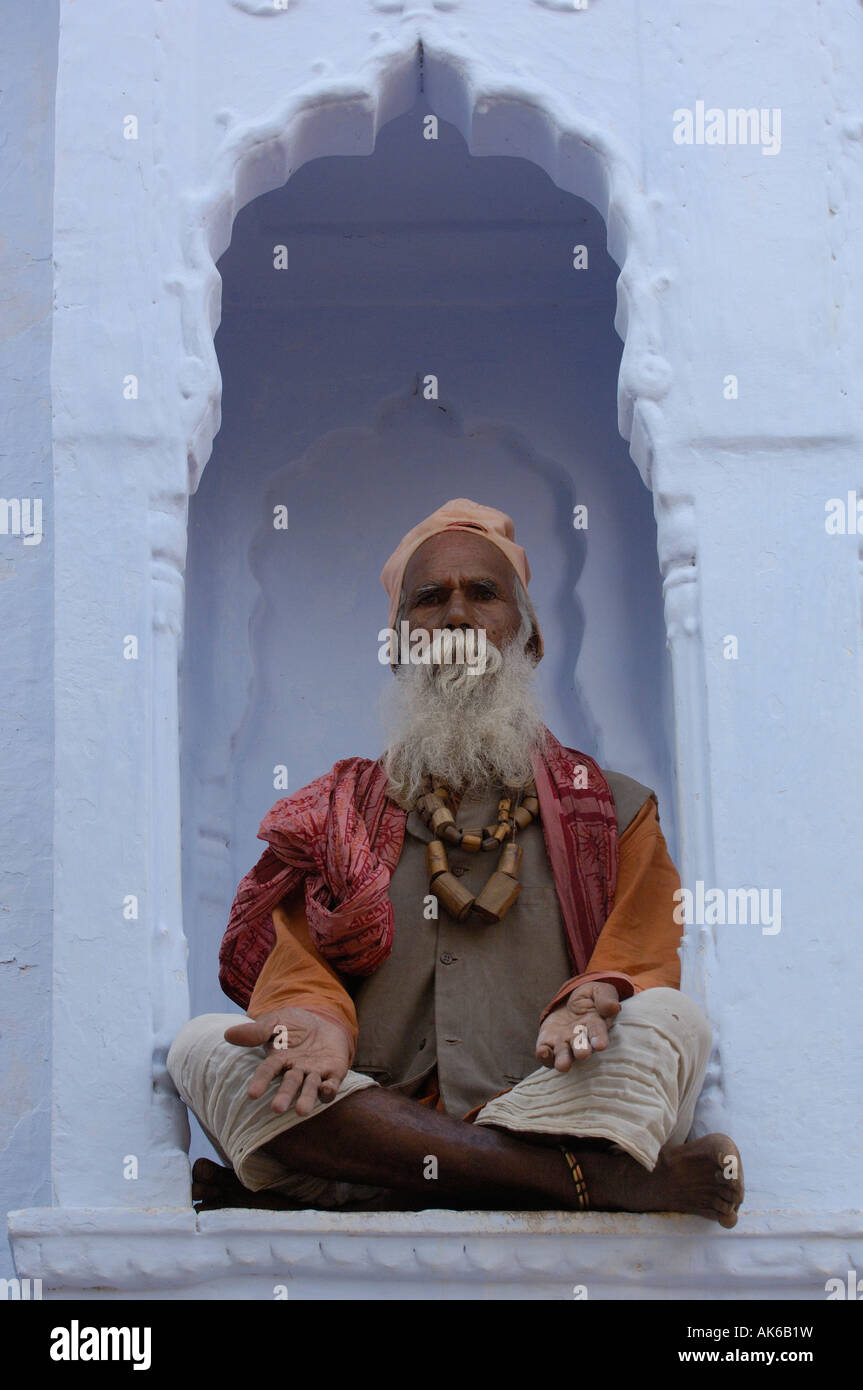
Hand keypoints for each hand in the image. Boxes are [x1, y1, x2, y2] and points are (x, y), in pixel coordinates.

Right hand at [224, 1007, 351, 1116]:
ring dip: (306, 1099)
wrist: (322, 1023)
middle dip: (284, 1096)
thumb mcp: (274, 1022)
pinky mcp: (333, 1073)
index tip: (252, 1094)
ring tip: (301, 1111)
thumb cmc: (293, 1026)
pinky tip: (327, 1089)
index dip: (260, 1082)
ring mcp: (315, 1073)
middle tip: (277, 1109)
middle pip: (289, 1084)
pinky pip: (332, 1084)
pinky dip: (329, 1089)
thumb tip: (228, 1034)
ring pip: (310, 1088)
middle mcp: (296, 1071)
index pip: (267, 1072)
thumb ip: (256, 1030)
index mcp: (279, 1060)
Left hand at [535, 982, 620, 1071]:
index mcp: (596, 1026)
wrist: (570, 1002)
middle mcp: (580, 1040)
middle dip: (581, 1051)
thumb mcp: (599, 991)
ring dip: (563, 1060)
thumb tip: (613, 1006)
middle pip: (581, 1049)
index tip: (600, 1045)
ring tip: (563, 1065)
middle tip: (583, 1054)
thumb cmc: (590, 998)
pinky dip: (544, 1055)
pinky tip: (542, 1051)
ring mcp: (563, 1043)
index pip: (598, 1033)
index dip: (599, 1039)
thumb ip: (605, 998)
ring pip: (563, 1056)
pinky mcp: (547, 1042)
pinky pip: (545, 1053)